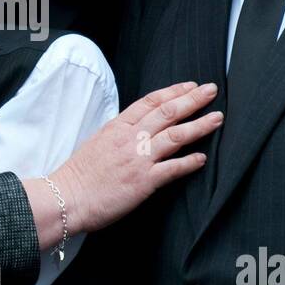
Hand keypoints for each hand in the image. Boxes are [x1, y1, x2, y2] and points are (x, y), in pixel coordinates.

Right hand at [47, 81, 220, 239]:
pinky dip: (190, 162)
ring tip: (216, 118)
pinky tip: (203, 158)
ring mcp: (138, 158)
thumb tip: (135, 129)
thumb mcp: (96, 142)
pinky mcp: (143, 181)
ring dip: (199, 126)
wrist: (67, 198)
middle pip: (167, 113)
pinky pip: (173, 168)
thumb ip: (118, 134)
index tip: (189, 86)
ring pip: (176, 136)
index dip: (173, 92)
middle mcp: (130, 139)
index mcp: (117, 127)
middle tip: (211, 91)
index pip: (150, 102)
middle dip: (192, 100)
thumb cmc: (79, 175)